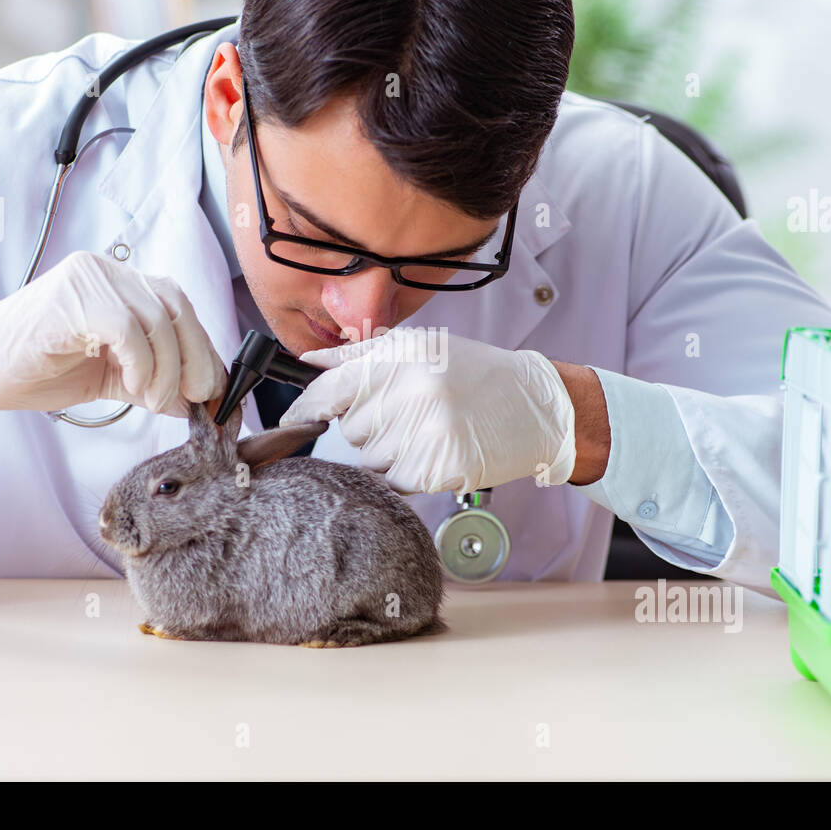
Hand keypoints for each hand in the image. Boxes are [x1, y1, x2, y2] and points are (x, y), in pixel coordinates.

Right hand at [0, 250, 225, 440]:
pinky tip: (132, 385)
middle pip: (176, 306)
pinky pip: (128, 327)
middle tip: (193, 399)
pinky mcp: (72, 297)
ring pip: (157, 317)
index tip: (210, 391)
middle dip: (195, 358)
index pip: (178, 306)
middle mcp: (106, 270)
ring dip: (167, 368)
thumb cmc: (35, 371)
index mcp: (118, 283)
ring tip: (154, 399)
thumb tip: (199, 399)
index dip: (203, 348)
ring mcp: (88, 278)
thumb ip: (152, 380)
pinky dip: (141, 362)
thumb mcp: (110, 376)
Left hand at [279, 327, 576, 494]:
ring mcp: (427, 431)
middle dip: (371, 427)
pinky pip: (395, 482)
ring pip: (370, 460)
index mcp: (405, 356)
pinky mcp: (438, 467)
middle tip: (410, 415)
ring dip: (390, 453)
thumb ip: (361, 355)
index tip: (294, 419)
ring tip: (428, 432)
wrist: (536, 407)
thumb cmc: (476, 376)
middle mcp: (414, 391)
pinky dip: (408, 474)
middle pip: (350, 430)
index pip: (332, 388)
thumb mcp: (422, 347)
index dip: (308, 408)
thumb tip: (309, 361)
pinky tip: (435, 452)